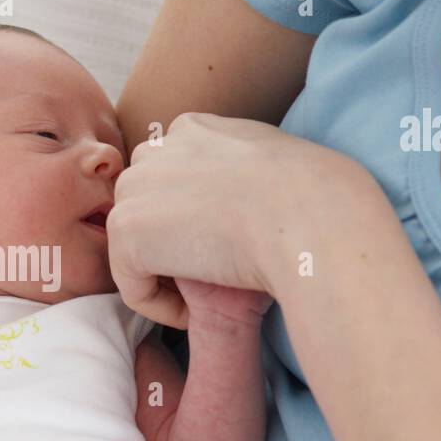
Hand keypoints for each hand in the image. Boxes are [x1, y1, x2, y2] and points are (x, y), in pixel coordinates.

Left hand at [107, 112, 364, 326]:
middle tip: (210, 277)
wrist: (307, 218)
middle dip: (168, 247)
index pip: (169, 179)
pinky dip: (160, 307)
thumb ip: (237, 173)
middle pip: (143, 210)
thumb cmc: (313, 200)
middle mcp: (156, 149)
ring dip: (165, 278)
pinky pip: (131, 284)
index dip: (189, 223)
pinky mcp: (127, 230)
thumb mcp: (273, 165)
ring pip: (136, 248)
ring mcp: (135, 187)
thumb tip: (235, 199)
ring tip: (206, 297)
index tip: (223, 249)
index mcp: (193, 129)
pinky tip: (195, 311)